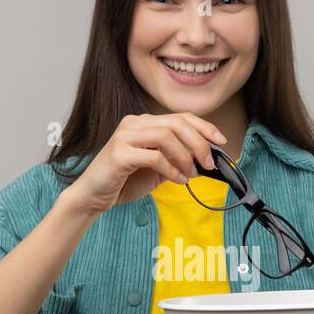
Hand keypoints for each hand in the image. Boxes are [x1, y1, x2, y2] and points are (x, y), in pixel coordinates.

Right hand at [63, 112, 225, 215]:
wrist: (93, 196)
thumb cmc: (123, 181)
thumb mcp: (157, 168)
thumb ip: (176, 159)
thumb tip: (205, 160)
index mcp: (143, 122)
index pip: (180, 117)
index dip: (204, 127)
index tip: (221, 141)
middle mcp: (134, 123)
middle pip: (176, 123)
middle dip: (198, 143)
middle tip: (209, 163)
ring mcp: (124, 136)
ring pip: (166, 136)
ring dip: (185, 156)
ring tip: (192, 174)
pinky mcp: (119, 153)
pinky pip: (154, 156)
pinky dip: (171, 169)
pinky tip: (178, 180)